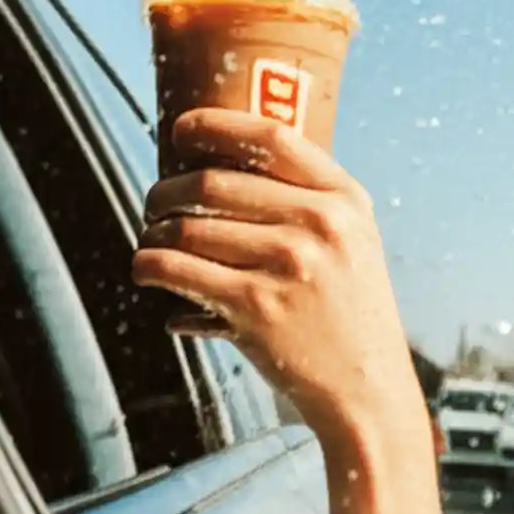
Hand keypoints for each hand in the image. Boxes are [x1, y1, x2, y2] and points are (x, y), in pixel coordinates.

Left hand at [133, 108, 424, 441]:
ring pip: (186, 227)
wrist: (367, 389)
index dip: (215, 125)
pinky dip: (149, 267)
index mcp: (344, 199)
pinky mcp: (256, 308)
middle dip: (166, 191)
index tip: (180, 130)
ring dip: (153, 233)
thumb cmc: (348, 313)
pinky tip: (147, 271)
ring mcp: (289, 265)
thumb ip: (305, 201)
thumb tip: (215, 166)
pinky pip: (176, 270)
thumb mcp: (352, 243)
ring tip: (151, 243)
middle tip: (153, 204)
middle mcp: (320, 225)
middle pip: (213, 182)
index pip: (271, 137)